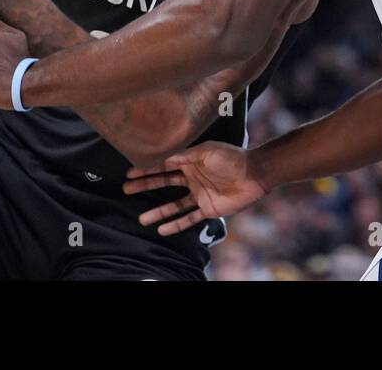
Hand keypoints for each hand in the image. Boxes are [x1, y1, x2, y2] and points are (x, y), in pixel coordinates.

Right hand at [122, 142, 267, 235]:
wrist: (255, 173)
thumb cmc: (232, 157)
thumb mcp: (206, 150)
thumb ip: (185, 155)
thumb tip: (163, 155)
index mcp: (190, 161)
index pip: (164, 165)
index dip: (147, 168)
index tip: (130, 171)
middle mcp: (192, 178)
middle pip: (164, 183)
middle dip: (145, 185)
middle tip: (126, 189)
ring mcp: (199, 195)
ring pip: (173, 205)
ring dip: (158, 212)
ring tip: (142, 219)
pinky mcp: (208, 209)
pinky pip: (189, 219)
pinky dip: (176, 225)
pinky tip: (163, 230)